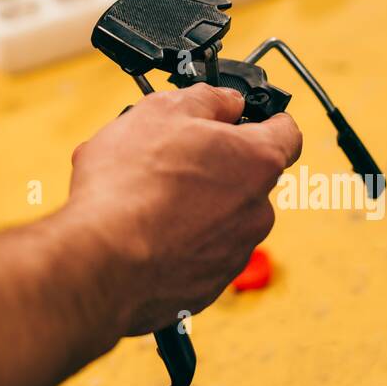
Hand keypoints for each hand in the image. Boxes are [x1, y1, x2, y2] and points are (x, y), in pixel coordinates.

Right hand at [62, 85, 301, 336]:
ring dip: (191, 203)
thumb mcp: (162, 111)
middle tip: (168, 156)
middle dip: (212, 164)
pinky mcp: (207, 285)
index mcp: (256, 161)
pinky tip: (139, 230)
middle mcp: (257, 210)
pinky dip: (177, 239)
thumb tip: (225, 101)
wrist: (100, 263)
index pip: (286, 131)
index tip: (236, 116)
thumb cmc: (131, 185)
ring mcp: (234, 253)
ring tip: (140, 196)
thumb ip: (207, 100)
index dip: (261, 117)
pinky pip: (198, 251)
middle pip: (245, 175)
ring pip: (220, 215)